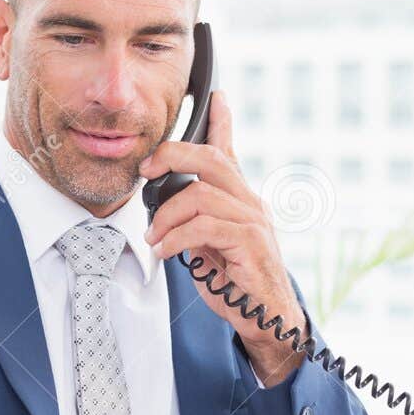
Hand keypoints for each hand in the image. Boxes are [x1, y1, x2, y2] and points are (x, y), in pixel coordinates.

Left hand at [141, 91, 306, 386]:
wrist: (267, 317)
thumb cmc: (236, 282)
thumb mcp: (208, 246)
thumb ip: (194, 223)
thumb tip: (167, 210)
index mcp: (240, 199)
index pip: (231, 152)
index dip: (223, 122)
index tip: (215, 96)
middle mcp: (250, 202)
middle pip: (212, 159)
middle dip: (173, 155)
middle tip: (146, 171)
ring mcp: (253, 220)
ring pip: (200, 194)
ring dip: (166, 216)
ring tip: (154, 238)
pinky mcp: (250, 242)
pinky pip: (205, 226)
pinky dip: (176, 237)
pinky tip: (166, 252)